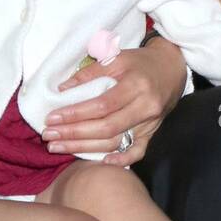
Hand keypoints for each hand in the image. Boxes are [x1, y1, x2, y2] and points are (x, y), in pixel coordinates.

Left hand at [43, 38, 187, 167]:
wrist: (171, 68)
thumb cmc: (140, 62)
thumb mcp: (116, 58)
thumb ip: (90, 73)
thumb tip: (63, 89)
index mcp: (136, 85)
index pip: (102, 105)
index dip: (76, 114)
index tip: (52, 118)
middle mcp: (145, 107)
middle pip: (106, 127)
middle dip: (74, 133)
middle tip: (49, 135)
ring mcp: (150, 123)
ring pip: (116, 142)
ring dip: (85, 148)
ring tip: (59, 147)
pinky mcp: (152, 132)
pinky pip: (138, 151)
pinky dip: (121, 159)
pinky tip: (101, 162)